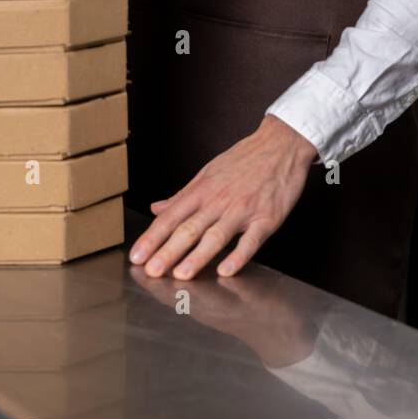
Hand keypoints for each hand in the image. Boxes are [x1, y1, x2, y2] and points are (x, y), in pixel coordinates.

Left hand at [128, 115, 317, 280]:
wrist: (281, 144)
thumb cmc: (245, 159)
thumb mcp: (208, 172)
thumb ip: (183, 195)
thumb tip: (156, 208)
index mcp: (202, 190)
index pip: (171, 217)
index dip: (152, 237)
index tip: (136, 256)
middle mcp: (218, 200)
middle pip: (188, 228)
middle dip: (167, 251)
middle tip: (150, 271)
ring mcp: (242, 210)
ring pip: (216, 236)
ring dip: (197, 256)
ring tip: (181, 274)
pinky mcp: (266, 218)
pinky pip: (250, 240)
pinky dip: (238, 256)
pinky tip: (226, 270)